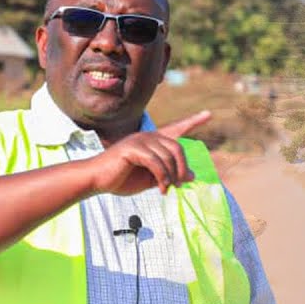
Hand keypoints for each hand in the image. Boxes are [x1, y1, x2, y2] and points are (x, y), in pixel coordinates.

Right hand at [87, 111, 210, 195]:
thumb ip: (170, 175)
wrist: (96, 180)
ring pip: (168, 156)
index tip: (208, 114)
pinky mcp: (132, 148)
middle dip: (182, 168)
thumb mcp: (152, 179)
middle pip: (178, 147)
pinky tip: (161, 189)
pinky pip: (156, 162)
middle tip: (179, 185)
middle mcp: (148, 136)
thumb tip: (192, 175)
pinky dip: (162, 177)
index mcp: (153, 141)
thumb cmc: (121, 178)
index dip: (193, 121)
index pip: (176, 128)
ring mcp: (139, 140)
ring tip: (166, 189)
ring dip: (171, 177)